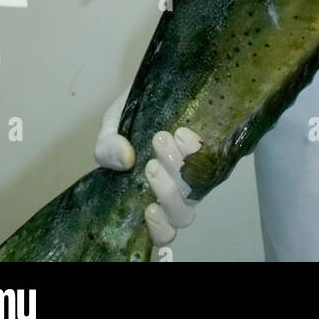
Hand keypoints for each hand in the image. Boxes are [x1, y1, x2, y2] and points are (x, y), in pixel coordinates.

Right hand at [94, 88, 201, 257]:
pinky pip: (211, 162)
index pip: (158, 234)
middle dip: (166, 192)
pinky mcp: (209, 153)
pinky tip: (182, 134)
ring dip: (181, 170)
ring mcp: (193, 173)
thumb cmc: (132, 114)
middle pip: (180, 216)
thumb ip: (107, 147)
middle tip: (151, 164)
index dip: (159, 231)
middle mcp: (173, 192)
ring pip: (197, 192)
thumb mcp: (112, 127)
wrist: (157, 84)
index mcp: (144, 196)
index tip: (149, 209)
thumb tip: (125, 160)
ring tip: (164, 140)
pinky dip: (196, 151)